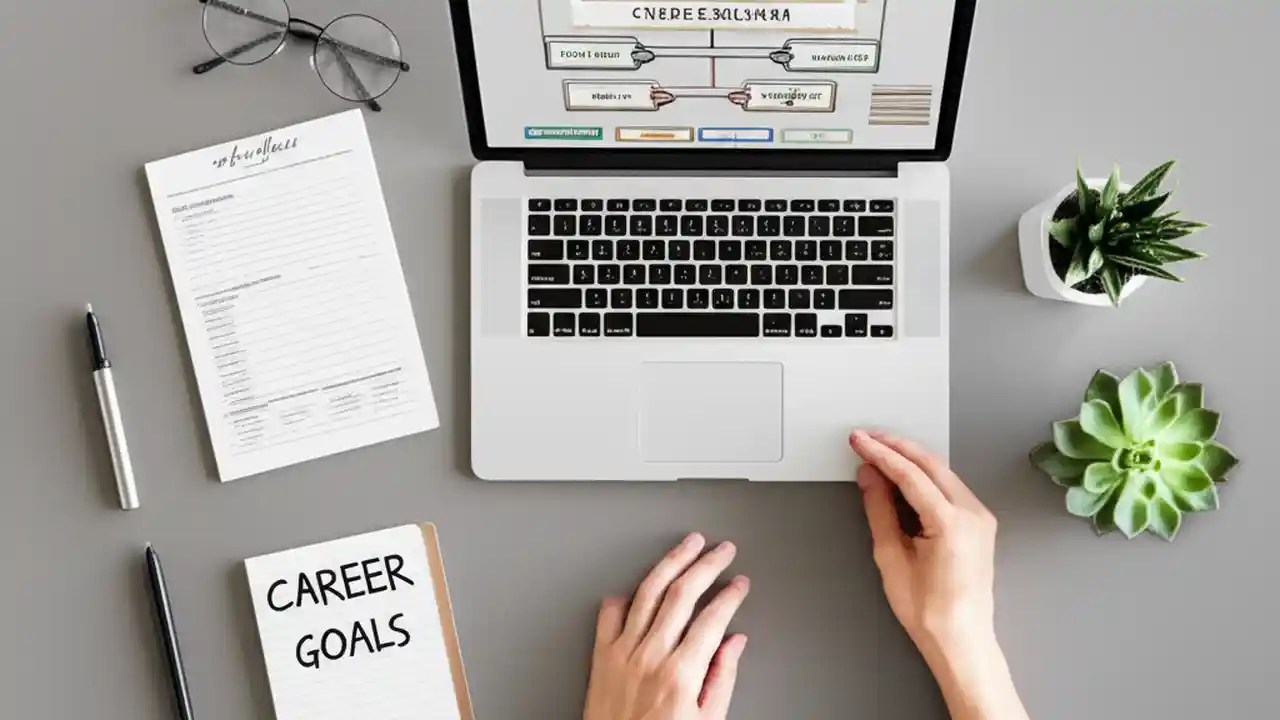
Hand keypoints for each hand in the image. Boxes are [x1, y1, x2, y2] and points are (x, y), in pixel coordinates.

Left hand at [583, 533, 749, 719]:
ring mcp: (622, 653)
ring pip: (648, 592)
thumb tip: (734, 642)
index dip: (730, 594)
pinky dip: (625, 595)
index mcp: (681, 674)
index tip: (740, 583)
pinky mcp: (601, 657)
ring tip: (688, 545)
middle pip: (682, 593)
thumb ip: (721, 678)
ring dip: (671, 562)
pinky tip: (640, 586)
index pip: (712, 617)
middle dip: (707, 564)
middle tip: (722, 550)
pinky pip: (610, 613)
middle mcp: (649, 656)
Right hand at [850, 430, 1027, 719]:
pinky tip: (904, 475)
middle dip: (896, 447)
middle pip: (930, 464)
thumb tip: (869, 476)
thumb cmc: (928, 610)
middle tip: (866, 438)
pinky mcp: (980, 523)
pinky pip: (950, 486)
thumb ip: (879, 510)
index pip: (909, 474)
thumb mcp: (891, 558)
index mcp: (952, 523)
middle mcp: (973, 514)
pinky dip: (925, 475)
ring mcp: (981, 517)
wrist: (962, 638)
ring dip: (911, 458)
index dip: (880, 453)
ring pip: (942, 472)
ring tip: (880, 452)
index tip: (859, 440)